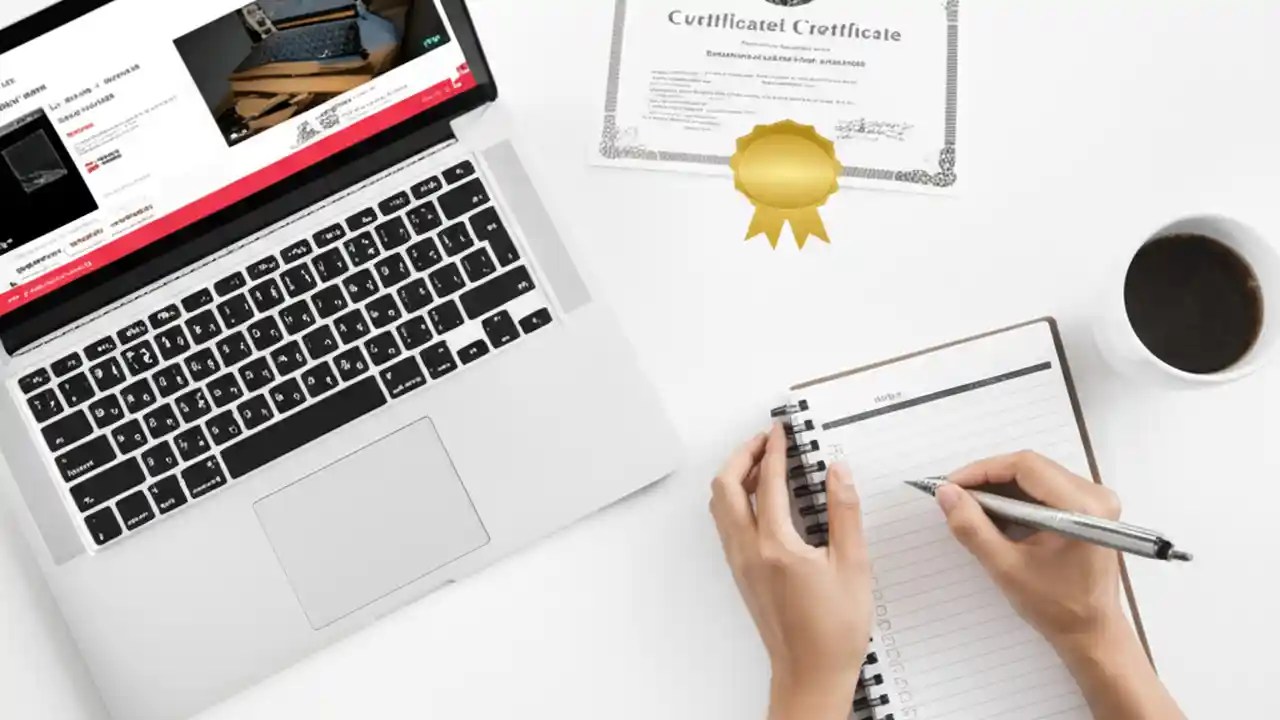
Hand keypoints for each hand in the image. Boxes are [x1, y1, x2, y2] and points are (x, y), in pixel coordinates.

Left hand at [709, 424, 870, 719]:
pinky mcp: (742, 575)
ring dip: (736, 476)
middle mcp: (748, 552)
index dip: (775, 450)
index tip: (781, 431)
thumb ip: (844, 512)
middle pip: (725, 487)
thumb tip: (837, 471)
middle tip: (766, 440)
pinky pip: (727, 525)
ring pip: (720, 506)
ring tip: (763, 463)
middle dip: (743, 455)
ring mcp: (740, 564)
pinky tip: (761, 499)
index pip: (768, 483)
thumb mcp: (853, 566)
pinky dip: (736, 499)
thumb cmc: (835, 631)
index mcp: (775, 547)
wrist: (810, 675)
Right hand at [936, 452, 1185, 719]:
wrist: (1092, 631)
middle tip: (956, 496)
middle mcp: (1095, 495)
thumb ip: (972, 527)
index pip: (1026, 466)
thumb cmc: (1054, 606)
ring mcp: (1096, 500)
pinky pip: (1045, 488)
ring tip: (971, 505)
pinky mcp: (1090, 508)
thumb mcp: (1005, 568)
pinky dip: (1016, 496)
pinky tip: (995, 513)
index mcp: (1082, 507)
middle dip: (989, 478)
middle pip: (1031, 467)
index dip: (983, 470)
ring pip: (1036, 475)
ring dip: (1000, 487)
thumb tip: (945, 492)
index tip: (951, 486)